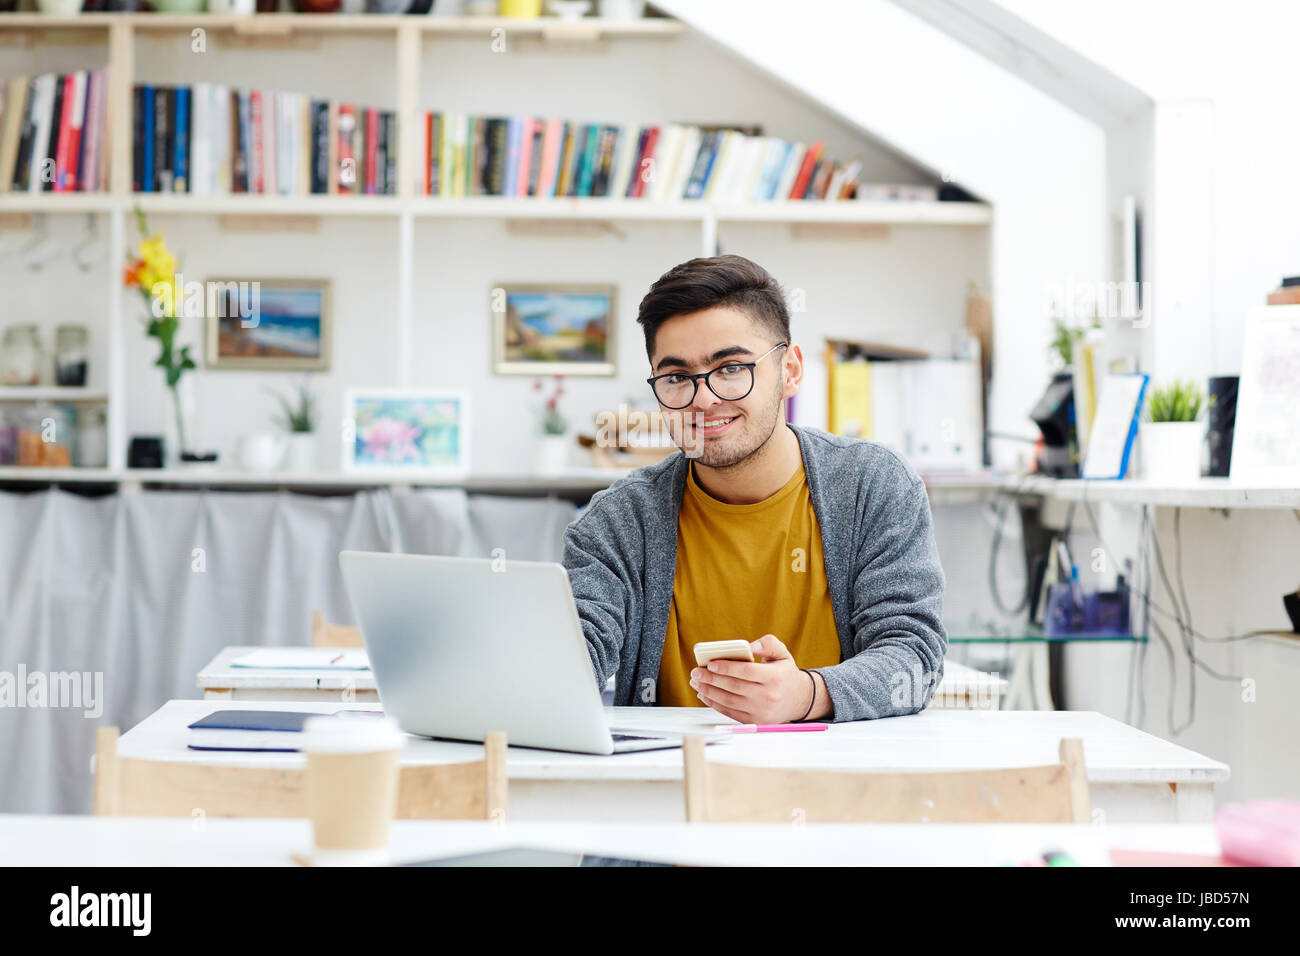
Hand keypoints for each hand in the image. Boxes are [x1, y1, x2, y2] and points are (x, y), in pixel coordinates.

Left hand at [690, 634, 827, 723]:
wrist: (798, 700)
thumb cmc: (785, 674)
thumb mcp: (782, 653)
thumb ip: (768, 644)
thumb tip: (750, 646)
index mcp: (775, 678)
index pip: (747, 672)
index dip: (727, 667)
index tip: (711, 663)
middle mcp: (768, 696)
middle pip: (734, 687)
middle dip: (711, 678)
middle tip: (696, 671)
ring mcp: (761, 711)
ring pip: (729, 701)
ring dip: (709, 691)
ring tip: (696, 681)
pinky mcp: (754, 721)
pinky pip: (730, 712)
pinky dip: (714, 703)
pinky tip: (704, 694)